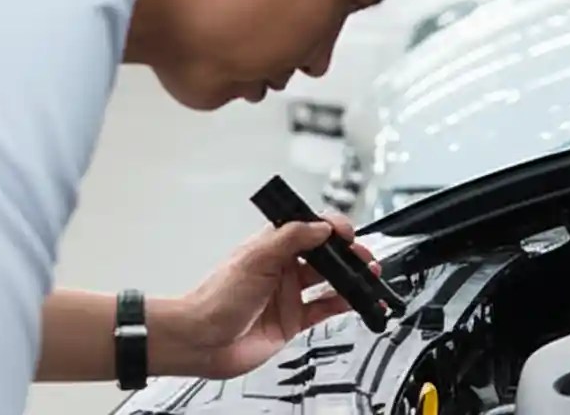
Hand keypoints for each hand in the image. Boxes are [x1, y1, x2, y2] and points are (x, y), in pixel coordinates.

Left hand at [177, 212, 377, 379]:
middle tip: (363, 256)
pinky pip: (324, 309)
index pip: (309, 230)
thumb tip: (320, 227)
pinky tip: (354, 300)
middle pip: (324, 255)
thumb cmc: (215, 298)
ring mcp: (288, 295)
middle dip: (347, 254)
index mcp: (272, 247)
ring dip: (349, 278)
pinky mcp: (292, 321)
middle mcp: (282, 269)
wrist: (202, 341)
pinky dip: (342, 304)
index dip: (330, 229)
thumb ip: (290, 239)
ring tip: (367, 275)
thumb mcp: (254, 258)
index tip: (345, 233)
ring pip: (328, 281)